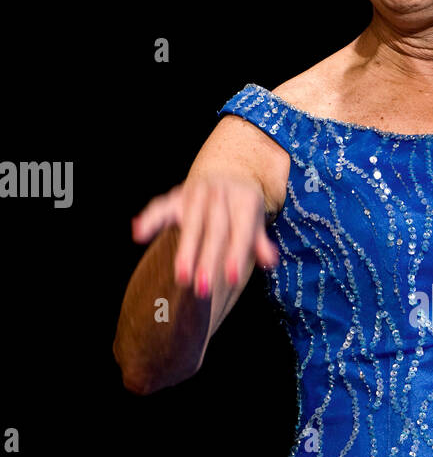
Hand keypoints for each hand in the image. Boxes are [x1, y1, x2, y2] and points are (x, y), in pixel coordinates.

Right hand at [131, 174, 279, 294]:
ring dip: (185, 250)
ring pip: (190, 222)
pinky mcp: (176, 195)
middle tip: (204, 290)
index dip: (237, 254)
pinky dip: (149, 219)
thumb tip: (270, 261)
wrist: (229, 167)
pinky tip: (138, 234)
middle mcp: (220, 194)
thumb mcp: (256, 218)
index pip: (241, 230)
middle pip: (215, 230)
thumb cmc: (242, 205)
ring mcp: (196, 193)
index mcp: (244, 200)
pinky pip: (161, 206)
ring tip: (181, 277)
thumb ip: (260, 241)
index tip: (233, 279)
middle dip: (209, 260)